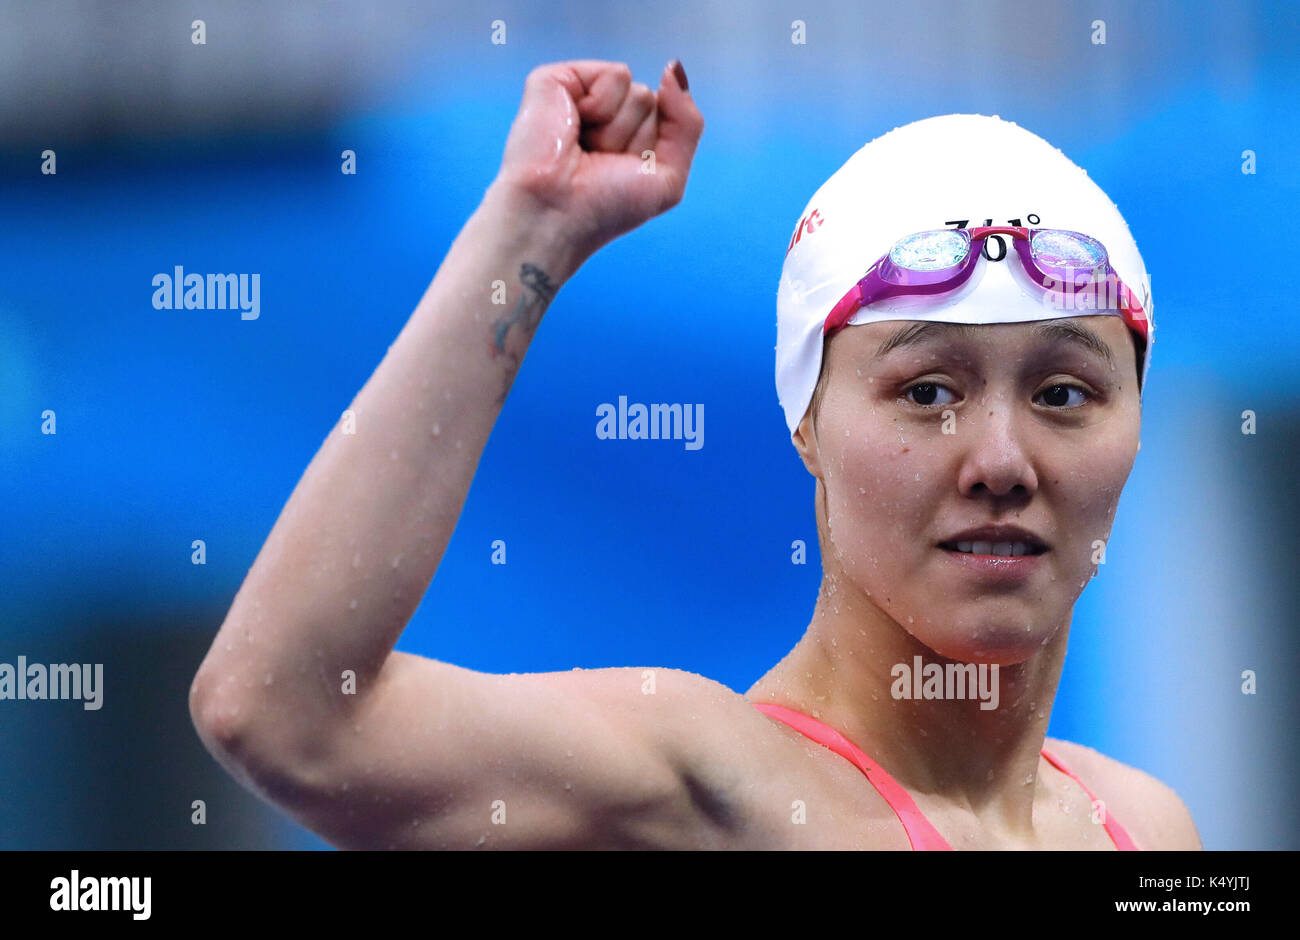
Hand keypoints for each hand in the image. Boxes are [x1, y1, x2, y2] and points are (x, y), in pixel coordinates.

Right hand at [492, 59, 703, 265]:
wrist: (556, 214)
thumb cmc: (604, 208)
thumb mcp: (669, 177)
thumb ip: (687, 123)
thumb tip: (672, 69)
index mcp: (625, 135)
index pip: (666, 120)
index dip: (652, 151)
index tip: (618, 174)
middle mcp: (602, 114)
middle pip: (653, 104)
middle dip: (635, 139)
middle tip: (599, 163)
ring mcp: (580, 95)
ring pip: (640, 91)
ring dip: (618, 130)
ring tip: (585, 150)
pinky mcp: (558, 79)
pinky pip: (616, 75)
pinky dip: (603, 107)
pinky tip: (573, 128)